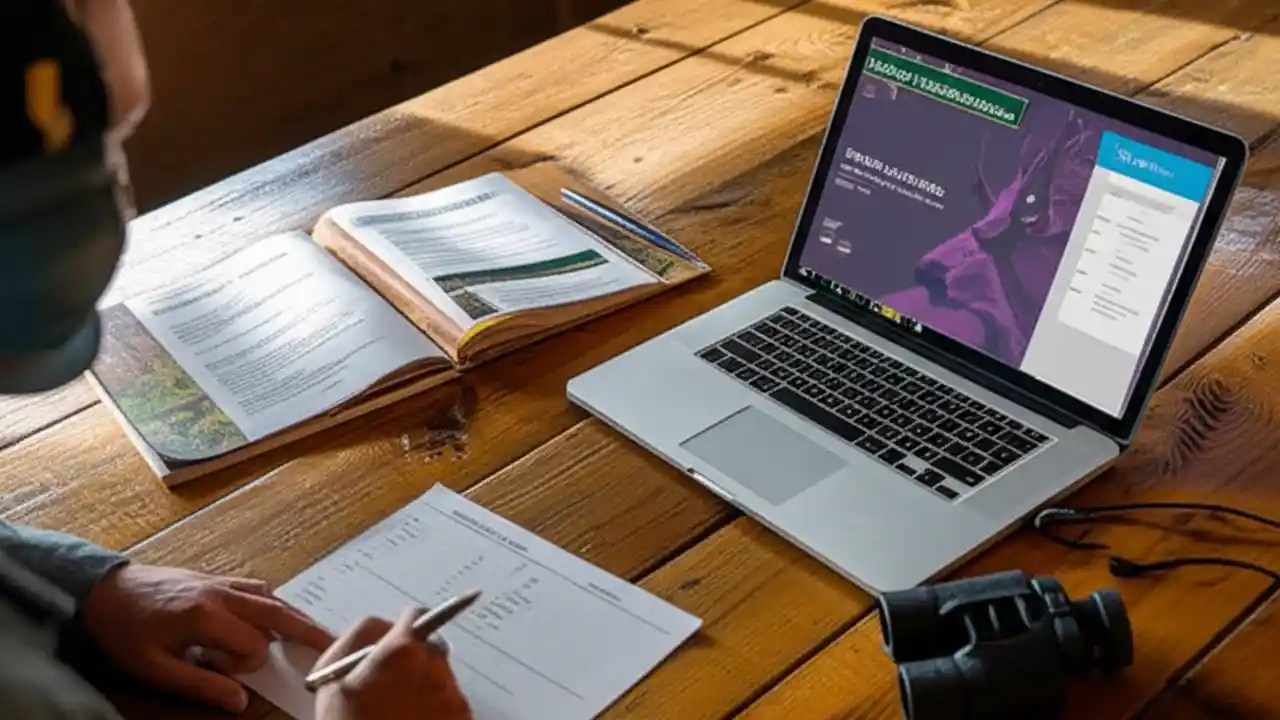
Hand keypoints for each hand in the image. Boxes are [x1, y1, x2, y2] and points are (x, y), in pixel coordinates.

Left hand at [83, 564, 333, 712]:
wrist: (102, 591)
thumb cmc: (125, 632)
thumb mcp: (155, 668)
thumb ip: (201, 685)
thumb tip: (241, 700)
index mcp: (207, 615)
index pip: (253, 645)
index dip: (246, 666)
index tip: (222, 671)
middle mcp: (221, 594)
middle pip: (276, 612)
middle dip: (306, 630)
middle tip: (332, 643)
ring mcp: (221, 582)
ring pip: (270, 597)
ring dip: (293, 615)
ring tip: (314, 631)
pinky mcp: (216, 578)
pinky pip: (256, 587)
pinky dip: (274, 601)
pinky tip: (277, 611)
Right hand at [315, 608, 471, 719]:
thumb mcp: (332, 677)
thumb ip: (358, 637)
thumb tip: (382, 625)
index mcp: (402, 651)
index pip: (416, 617)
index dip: (403, 626)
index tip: (396, 639)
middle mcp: (434, 668)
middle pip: (431, 646)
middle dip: (414, 656)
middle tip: (392, 679)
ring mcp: (451, 695)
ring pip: (441, 674)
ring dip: (425, 682)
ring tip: (399, 707)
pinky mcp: (462, 717)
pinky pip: (450, 701)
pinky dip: (435, 706)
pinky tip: (413, 719)